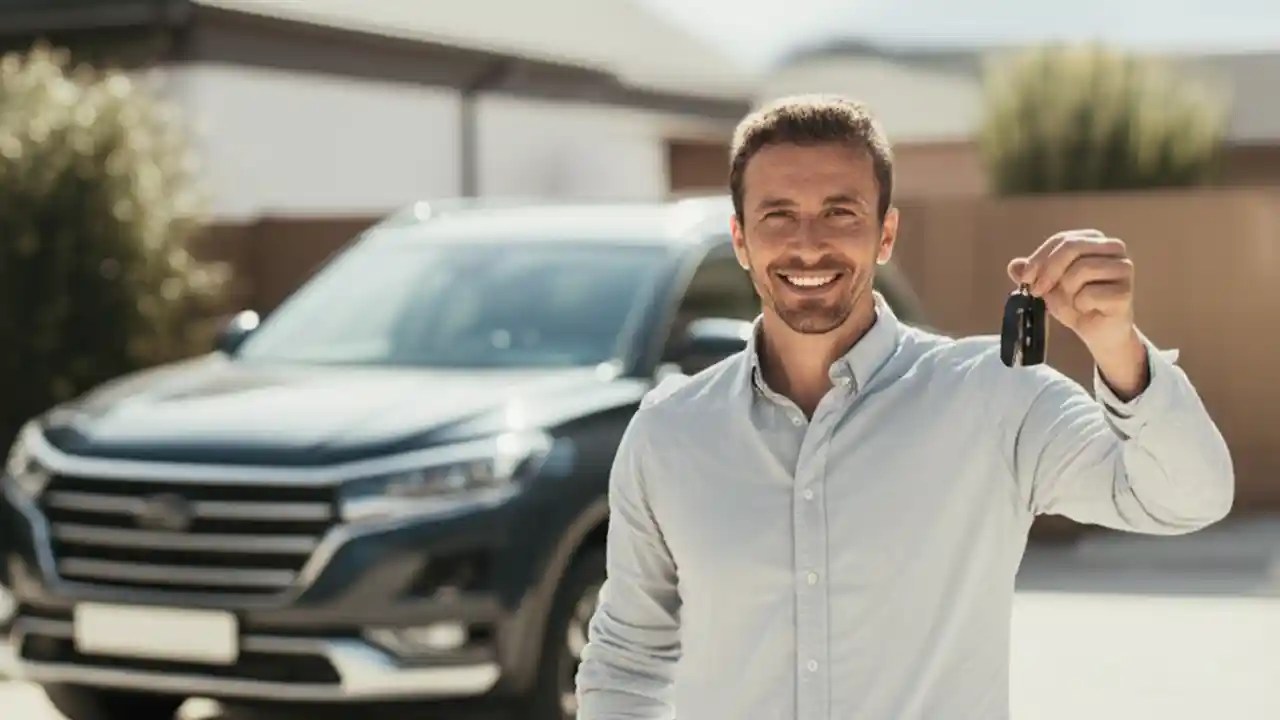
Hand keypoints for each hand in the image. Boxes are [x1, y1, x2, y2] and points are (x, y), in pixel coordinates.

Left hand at [1008, 229, 1148, 398]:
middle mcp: (1114, 249)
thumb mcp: (1048, 286)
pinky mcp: (1125, 292)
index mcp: (1094, 240)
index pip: (1062, 239)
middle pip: (1072, 247)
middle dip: (1049, 270)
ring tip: (1072, 302)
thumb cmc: (1076, 303)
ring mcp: (1123, 268)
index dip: (1040, 258)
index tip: (1025, 279)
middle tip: (1037, 291)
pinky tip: (1088, 310)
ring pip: (1082, 269)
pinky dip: (1080, 305)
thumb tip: (1014, 265)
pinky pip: (1090, 294)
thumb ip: (1032, 274)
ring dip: (1067, 291)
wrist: (1098, 332)